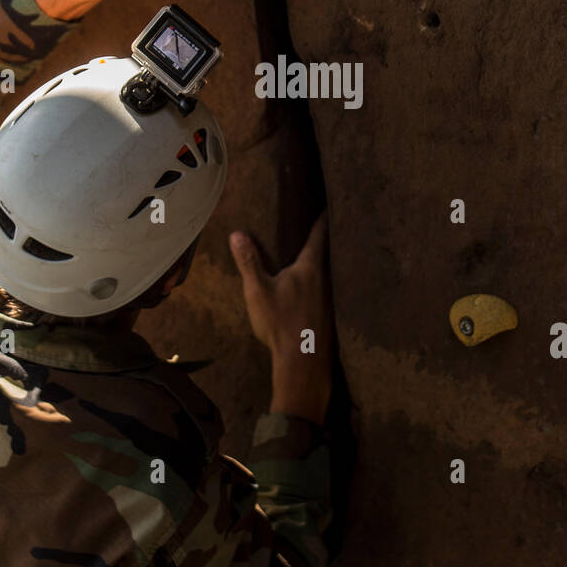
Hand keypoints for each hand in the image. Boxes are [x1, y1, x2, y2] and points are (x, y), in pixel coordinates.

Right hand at [230, 214, 334, 424]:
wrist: (303, 362)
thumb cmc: (280, 323)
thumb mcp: (258, 291)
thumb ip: (248, 262)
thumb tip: (236, 234)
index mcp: (309, 268)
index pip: (319, 235)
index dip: (323, 219)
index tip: (328, 204)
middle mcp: (325, 279)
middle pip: (328, 253)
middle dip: (326, 239)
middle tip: (325, 225)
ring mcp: (330, 298)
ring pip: (330, 273)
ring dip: (326, 263)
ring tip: (320, 256)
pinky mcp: (330, 316)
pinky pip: (329, 292)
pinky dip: (324, 286)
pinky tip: (316, 293)